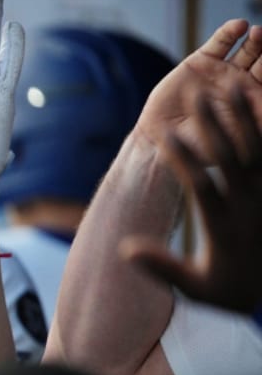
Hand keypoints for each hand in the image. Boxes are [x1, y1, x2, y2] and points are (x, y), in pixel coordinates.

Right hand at [122, 89, 261, 314]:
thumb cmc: (225, 290)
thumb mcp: (193, 287)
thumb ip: (161, 267)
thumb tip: (125, 250)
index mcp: (224, 228)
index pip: (202, 187)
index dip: (183, 160)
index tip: (164, 135)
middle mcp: (250, 207)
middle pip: (232, 158)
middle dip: (213, 125)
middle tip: (198, 93)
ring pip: (258, 149)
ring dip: (245, 115)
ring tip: (232, 83)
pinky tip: (259, 99)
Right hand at [132, 21, 261, 158]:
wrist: (164, 141)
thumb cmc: (203, 149)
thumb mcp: (238, 140)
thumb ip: (257, 119)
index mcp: (259, 102)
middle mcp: (246, 83)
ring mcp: (226, 70)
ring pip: (250, 48)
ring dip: (258, 39)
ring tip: (258, 33)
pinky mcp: (202, 61)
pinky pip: (221, 42)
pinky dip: (230, 32)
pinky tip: (239, 26)